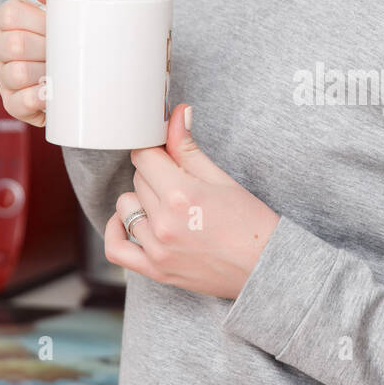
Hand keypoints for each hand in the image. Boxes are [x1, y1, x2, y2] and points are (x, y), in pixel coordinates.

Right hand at [0, 0, 76, 126]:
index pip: (9, 14)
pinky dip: (36, 99)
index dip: (38, 21)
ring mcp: (3, 77)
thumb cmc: (69, 40)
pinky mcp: (12, 103)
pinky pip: (18, 102)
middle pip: (14, 44)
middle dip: (45, 48)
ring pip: (16, 73)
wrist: (84, 77)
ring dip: (45, 73)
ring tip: (62, 72)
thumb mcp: (68, 12)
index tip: (58, 28)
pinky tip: (50, 94)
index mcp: (8, 23)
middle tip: (67, 52)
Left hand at [104, 104, 280, 298]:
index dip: (156, 149)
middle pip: (138, 179)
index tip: (167, 153)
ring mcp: (157, 250)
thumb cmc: (253, 224)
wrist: (267, 269)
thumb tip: (176, 114)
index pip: (145, 156)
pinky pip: (116, 249)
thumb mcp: (222, 179)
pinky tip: (129, 221)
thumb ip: (188, 148)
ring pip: (127, 208)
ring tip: (168, 204)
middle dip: (156, 174)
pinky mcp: (156, 270)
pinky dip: (116, 230)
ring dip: (142, 200)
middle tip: (182, 181)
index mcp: (181, 194)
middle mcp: (164, 223)